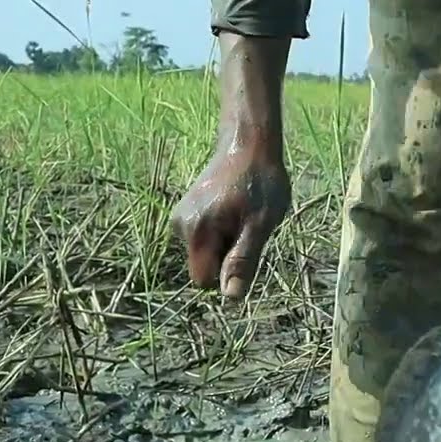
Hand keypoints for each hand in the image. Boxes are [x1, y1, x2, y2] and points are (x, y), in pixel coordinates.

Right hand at [171, 143, 290, 298]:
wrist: (248, 145)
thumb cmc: (261, 184)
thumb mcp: (260, 225)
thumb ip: (243, 261)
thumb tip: (231, 297)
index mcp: (196, 230)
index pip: (203, 280)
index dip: (227, 274)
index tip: (245, 249)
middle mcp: (179, 225)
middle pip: (205, 266)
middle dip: (228, 256)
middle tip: (248, 228)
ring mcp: (180, 218)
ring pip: (207, 253)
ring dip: (228, 244)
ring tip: (243, 217)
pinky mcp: (186, 213)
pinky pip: (206, 240)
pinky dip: (223, 233)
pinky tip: (235, 212)